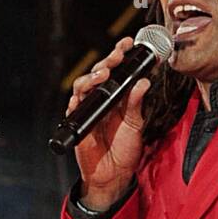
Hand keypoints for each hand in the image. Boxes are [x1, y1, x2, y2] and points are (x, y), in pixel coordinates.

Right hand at [67, 36, 150, 209]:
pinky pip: (74, 108)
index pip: (117, 71)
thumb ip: (137, 103)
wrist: (113, 175)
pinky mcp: (78, 123)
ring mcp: (88, 110)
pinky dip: (77, 100)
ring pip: (83, 86)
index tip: (128, 43)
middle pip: (98, 74)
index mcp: (116, 97)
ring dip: (91, 78)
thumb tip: (143, 82)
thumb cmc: (124, 149)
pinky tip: (82, 96)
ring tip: (103, 75)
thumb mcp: (135, 124)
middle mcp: (101, 100)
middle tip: (117, 55)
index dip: (120, 55)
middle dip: (107, 61)